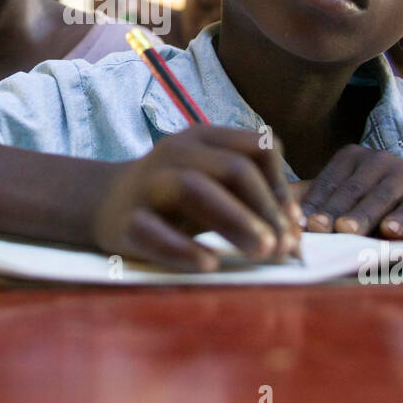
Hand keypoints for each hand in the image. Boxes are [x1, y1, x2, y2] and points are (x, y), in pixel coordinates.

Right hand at [90, 126, 301, 271]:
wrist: (105, 202)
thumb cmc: (175, 196)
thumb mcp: (212, 181)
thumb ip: (250, 198)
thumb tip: (297, 233)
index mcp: (204, 138)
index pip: (258, 148)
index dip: (282, 185)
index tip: (293, 223)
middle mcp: (176, 153)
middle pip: (233, 169)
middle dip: (266, 208)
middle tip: (285, 246)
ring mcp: (148, 183)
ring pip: (195, 189)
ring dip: (236, 221)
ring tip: (263, 251)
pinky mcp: (127, 220)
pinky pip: (155, 232)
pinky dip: (184, 249)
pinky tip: (210, 265)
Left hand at [301, 143, 402, 237]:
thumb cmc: (362, 204)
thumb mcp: (337, 197)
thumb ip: (310, 201)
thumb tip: (279, 213)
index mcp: (351, 156)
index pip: (329, 181)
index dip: (314, 203)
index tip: (300, 223)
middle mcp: (379, 159)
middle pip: (352, 190)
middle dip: (333, 211)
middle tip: (318, 228)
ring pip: (379, 198)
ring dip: (362, 215)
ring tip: (346, 230)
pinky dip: (402, 219)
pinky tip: (390, 231)